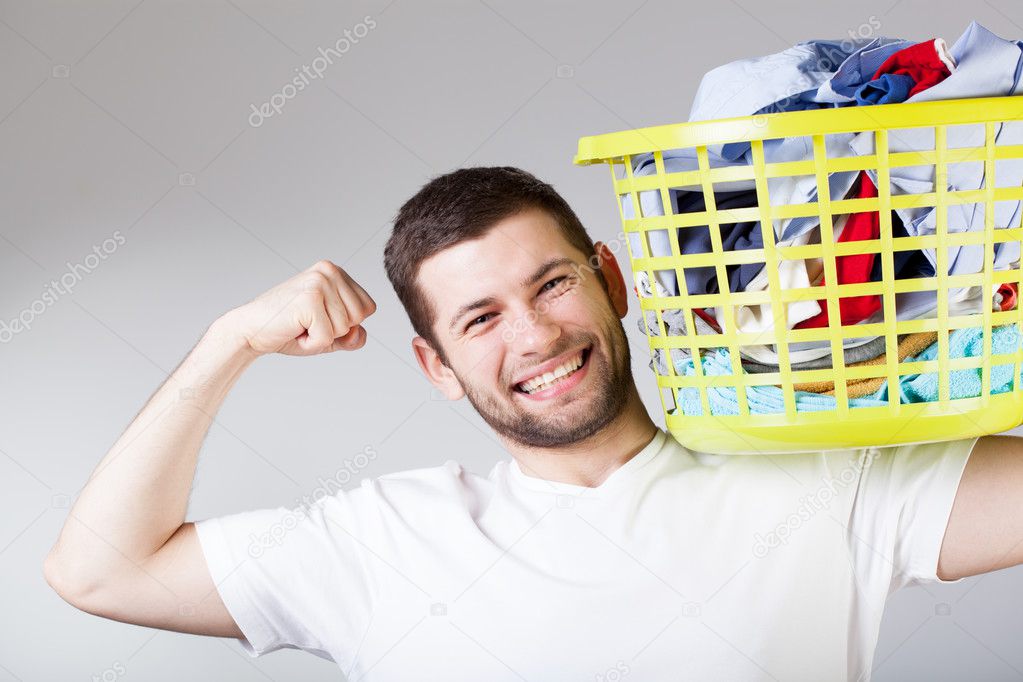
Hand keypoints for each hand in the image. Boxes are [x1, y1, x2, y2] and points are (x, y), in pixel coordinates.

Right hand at [220, 260, 376, 356]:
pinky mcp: (309, 300)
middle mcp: (329, 271)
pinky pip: (327, 338)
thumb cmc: (288, 330)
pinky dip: (310, 344)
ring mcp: (319, 283)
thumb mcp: (328, 334)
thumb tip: (360, 333)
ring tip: (299, 326)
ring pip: (345, 328)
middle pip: (360, 318)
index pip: (368, 308)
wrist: (249, 331)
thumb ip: (352, 336)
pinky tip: (293, 331)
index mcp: (335, 272)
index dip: (345, 324)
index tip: (317, 319)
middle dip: (334, 331)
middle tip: (306, 323)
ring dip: (321, 338)